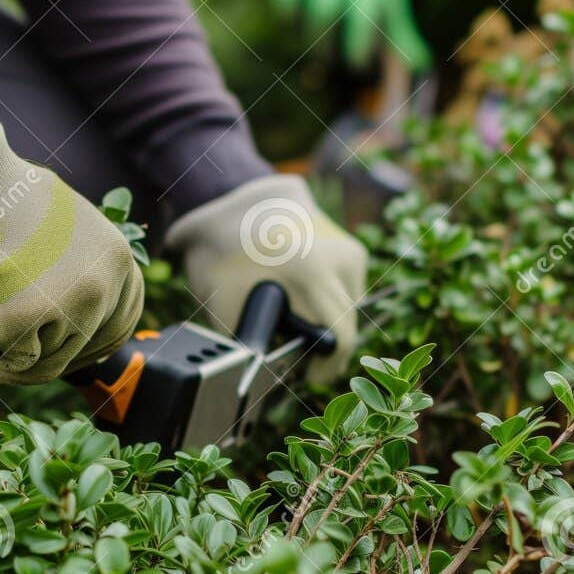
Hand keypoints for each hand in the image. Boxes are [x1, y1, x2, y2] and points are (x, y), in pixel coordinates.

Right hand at [0, 119, 143, 384]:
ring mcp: (67, 306)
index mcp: (117, 257)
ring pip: (53, 358)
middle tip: (23, 357)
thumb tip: (85, 307)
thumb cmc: (5, 205)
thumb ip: (86, 264)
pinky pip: (18, 362)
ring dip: (21, 359)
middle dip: (55, 357)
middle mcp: (100, 285)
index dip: (97, 342)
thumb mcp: (68, 224)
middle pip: (88, 345)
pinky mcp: (26, 323)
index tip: (72, 352)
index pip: (124, 319)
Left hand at [165, 175, 366, 381]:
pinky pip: (348, 290)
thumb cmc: (221, 251)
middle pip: (347, 326)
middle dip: (324, 345)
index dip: (327, 368)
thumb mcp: (221, 301)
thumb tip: (265, 375)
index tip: (312, 378)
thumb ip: (249, 342)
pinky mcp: (352, 247)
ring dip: (326, 320)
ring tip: (292, 312)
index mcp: (313, 274)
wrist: (236, 196)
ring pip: (350, 309)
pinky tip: (300, 290)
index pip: (340, 339)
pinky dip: (328, 298)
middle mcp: (341, 260)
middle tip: (296, 352)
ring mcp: (350, 251)